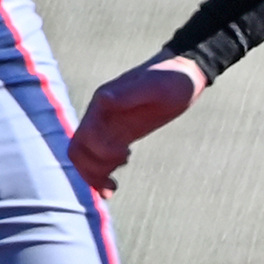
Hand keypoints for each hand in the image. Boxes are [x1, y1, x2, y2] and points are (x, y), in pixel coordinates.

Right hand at [68, 54, 206, 196]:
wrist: (184, 75)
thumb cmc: (172, 78)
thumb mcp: (155, 85)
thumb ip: (130, 93)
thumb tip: (104, 99)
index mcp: (103, 103)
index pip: (85, 136)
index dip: (99, 151)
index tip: (126, 155)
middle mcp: (101, 115)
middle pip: (78, 150)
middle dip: (91, 168)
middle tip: (116, 174)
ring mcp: (110, 126)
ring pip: (86, 157)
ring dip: (94, 176)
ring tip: (112, 188)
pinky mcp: (121, 135)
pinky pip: (102, 158)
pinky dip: (102, 174)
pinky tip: (112, 186)